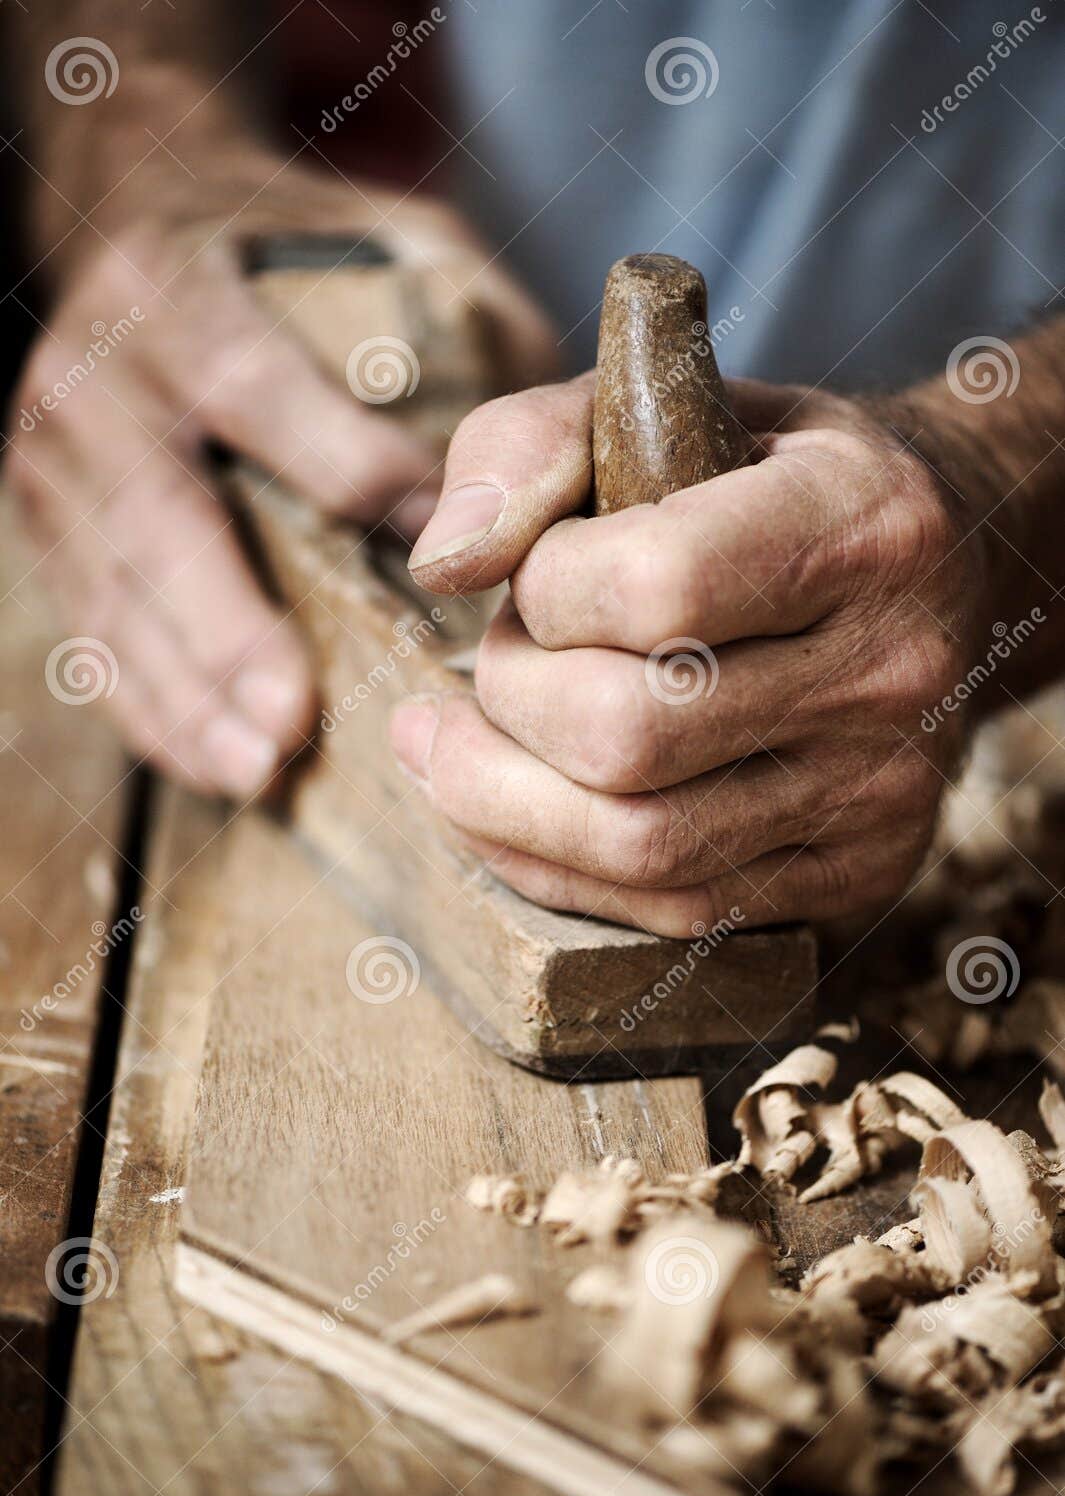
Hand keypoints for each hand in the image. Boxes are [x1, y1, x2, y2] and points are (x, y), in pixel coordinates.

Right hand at [6, 151, 555, 796]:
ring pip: (118, 598)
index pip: (263, 397)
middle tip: (293, 722)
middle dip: (229, 631)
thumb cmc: (275, 247)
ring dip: (190, 698)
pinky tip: (215, 764)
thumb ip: (442, 317)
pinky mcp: (45, 527)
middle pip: (164, 521)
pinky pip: (91, 634)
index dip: (350, 477)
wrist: (129, 216)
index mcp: (181, 298)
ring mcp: (55, 461)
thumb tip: (531, 467)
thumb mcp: (357, 233)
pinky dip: (151, 710)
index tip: (438, 564)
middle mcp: (100, 379)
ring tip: (261, 771)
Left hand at [390, 374, 996, 937]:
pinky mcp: (862, 871)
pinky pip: (675, 911)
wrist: (934, 567)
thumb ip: (525, 448)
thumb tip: (443, 567)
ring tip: (450, 742)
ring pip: (642, 847)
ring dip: (502, 801)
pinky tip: (506, 807)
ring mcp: (884, 787)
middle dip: (510, 699)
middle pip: (629, 737)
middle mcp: (892, 667)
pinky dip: (554, 867)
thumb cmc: (757, 479)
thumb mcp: (656, 407)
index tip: (536, 571)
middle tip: (500, 658)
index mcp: (860, 521)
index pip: (653, 587)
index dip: (543, 588)